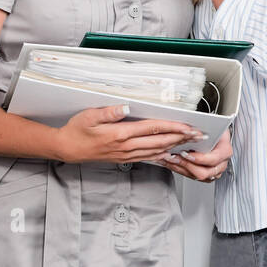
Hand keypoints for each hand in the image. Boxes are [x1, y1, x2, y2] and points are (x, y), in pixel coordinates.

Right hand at [55, 104, 205, 163]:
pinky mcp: (125, 159)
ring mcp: (126, 155)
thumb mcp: (89, 116)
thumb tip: (126, 107)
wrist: (68, 149)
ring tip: (189, 142)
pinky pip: (148, 157)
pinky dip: (162, 155)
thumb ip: (108, 112)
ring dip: (175, 146)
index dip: (172, 127)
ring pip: (156, 151)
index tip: (187, 126)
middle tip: (198, 135)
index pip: (152, 129)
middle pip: (159, 141)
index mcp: (120, 134)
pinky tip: (170, 153)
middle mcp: (126, 147)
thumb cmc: (77, 131)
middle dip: (181, 138)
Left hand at [159, 128, 231, 181]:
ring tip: (171, 160)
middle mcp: (221, 163)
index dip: (199, 158)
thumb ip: (201, 131)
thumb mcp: (212, 125)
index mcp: (225, 151)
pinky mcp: (205, 174)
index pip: (213, 159)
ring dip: (181, 168)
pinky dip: (180, 170)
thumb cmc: (214, 129)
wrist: (216, 133)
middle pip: (204, 173)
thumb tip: (189, 131)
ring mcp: (214, 171)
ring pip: (196, 176)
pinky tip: (172, 163)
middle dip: (187, 165)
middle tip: (175, 157)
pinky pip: (192, 177)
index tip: (185, 153)